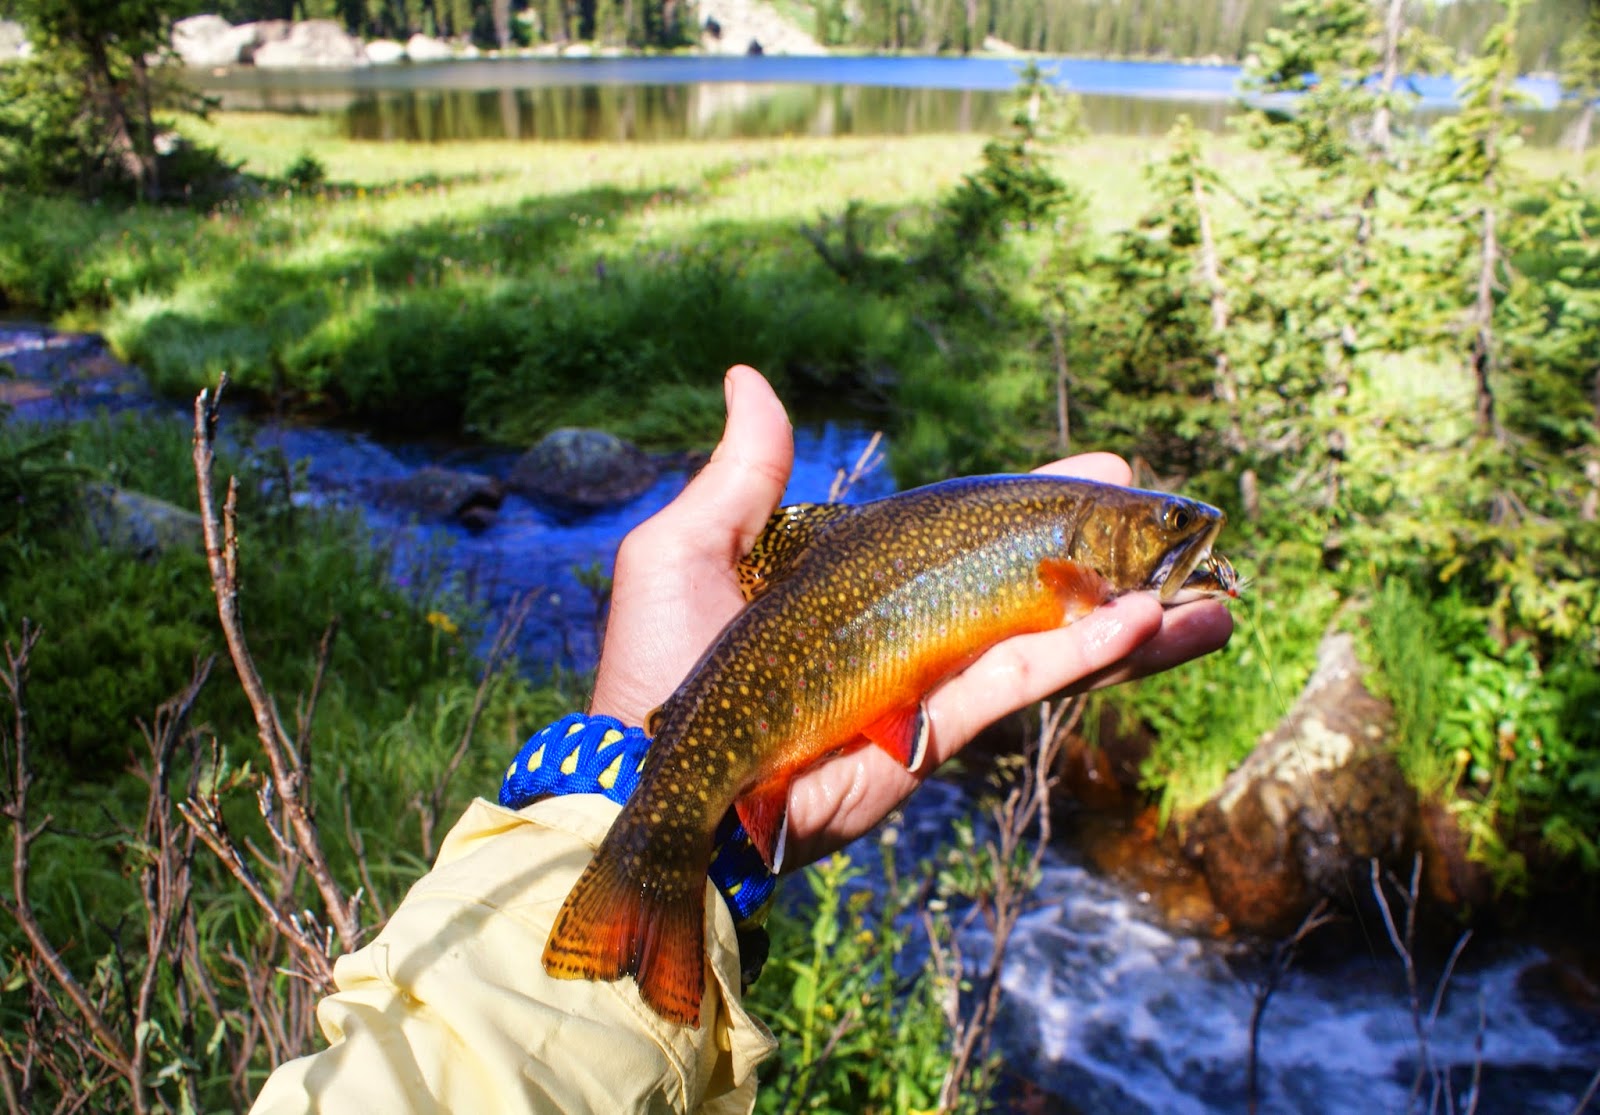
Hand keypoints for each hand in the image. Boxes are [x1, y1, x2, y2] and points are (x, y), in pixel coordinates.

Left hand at [588, 366, 1233, 869]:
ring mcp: (926, 681)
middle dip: (1103, 552)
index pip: (963, 530)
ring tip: (1209, 598)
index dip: (1033, 503)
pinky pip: (1020, 686)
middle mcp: (905, 628)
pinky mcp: (933, 731)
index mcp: (859, 580)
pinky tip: (1146, 626)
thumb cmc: (659, 659)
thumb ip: (746, 472)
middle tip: (1174, 517)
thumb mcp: (691, 544)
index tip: (1101, 471)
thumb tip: (750, 376)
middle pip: (1026, 580)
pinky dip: (1082, 658)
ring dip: (1128, 618)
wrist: (653, 774)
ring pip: (1046, 638)